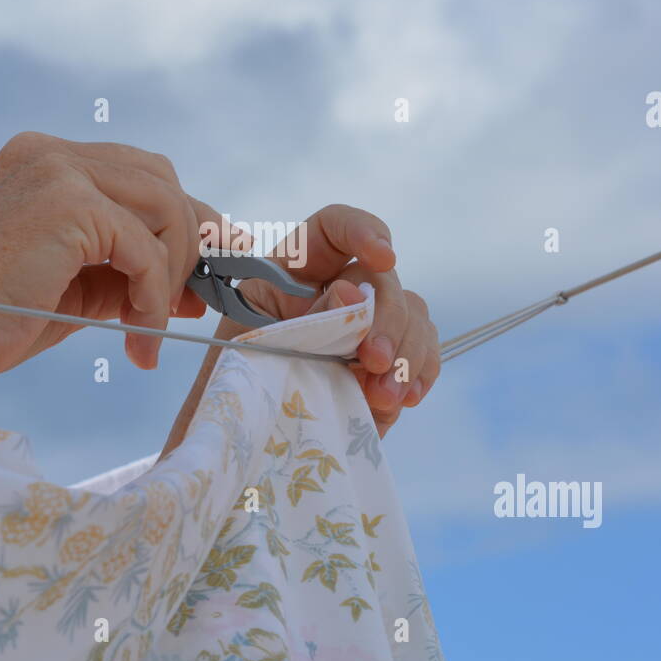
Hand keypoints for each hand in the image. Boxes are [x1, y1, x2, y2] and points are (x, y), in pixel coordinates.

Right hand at [0, 132, 229, 401]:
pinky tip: (135, 340)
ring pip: (166, 208)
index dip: (179, 227)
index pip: (139, 176)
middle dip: (190, 243)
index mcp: (42, 161)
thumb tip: (192, 288)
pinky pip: (146, 248)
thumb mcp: (69, 288)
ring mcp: (57, 170)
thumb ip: (123, 273)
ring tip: (149, 332)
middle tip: (192, 306)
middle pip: (162, 180)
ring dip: (171, 277)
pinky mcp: (66, 203)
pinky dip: (153, 297)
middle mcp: (50, 152)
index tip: (196, 282)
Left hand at [218, 204, 439, 435]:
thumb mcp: (252, 341)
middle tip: (374, 361)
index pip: (335, 227)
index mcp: (296, 270)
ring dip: (407, 352)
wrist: (244, 433)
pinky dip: (420, 372)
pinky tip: (404, 397)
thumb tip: (352, 294)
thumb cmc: (236, 377)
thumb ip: (300, 317)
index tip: (383, 256)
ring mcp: (368, 326)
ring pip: (413, 313)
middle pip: (383, 278)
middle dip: (387, 318)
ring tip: (383, 395)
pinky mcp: (388, 364)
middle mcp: (338, 289)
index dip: (363, 231)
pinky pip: (424, 352)